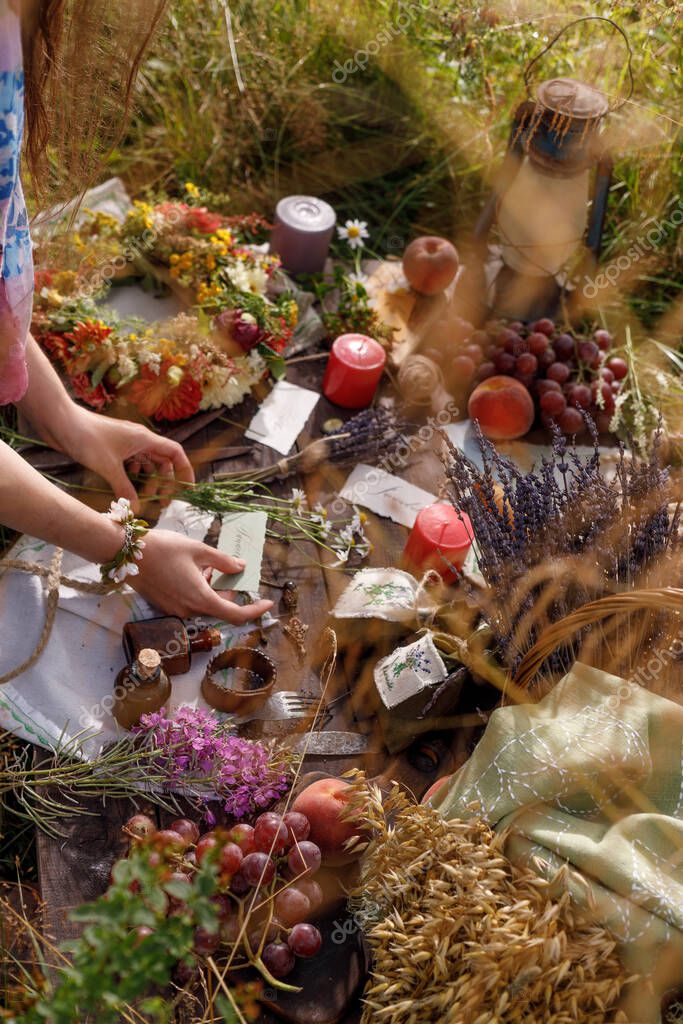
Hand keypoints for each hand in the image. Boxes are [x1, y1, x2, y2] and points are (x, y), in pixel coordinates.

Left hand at [57, 406, 193, 512]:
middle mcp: (139, 440)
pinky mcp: (113, 449)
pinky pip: (131, 465)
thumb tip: (136, 510)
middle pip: (162, 462)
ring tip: (142, 499)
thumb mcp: (108, 468)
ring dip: (147, 482)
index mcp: (145, 439)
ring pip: (146, 465)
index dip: (184, 470)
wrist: (60, 422)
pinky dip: (132, 477)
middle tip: (161, 503)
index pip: (175, 453)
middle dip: (164, 483)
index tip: (186, 489)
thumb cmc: (87, 438)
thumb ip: (125, 490)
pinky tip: (124, 486)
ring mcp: (126, 444)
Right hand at [129, 530, 273, 623]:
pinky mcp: (165, 606)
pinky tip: (195, 570)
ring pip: (204, 604)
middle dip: (230, 591)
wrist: (126, 552)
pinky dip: (199, 590)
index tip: (268, 603)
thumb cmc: (163, 548)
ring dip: (213, 589)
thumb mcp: (198, 550)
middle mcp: (189, 610)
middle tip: (234, 570)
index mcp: (201, 599)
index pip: (236, 615)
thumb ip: (223, 561)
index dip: (255, 611)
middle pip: (220, 608)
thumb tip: (241, 566)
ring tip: (209, 565)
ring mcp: (175, 610)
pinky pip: (190, 602)